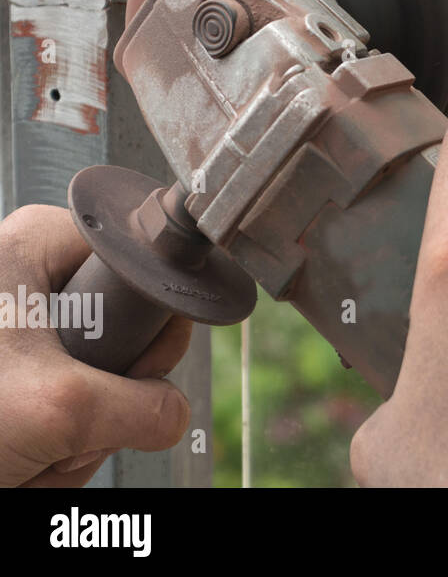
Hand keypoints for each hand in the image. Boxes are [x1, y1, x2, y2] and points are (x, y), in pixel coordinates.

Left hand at [0, 205, 192, 486]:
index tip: (142, 357)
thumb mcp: (61, 408)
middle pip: (122, 327)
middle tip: (78, 419)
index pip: (135, 252)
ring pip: (96, 378)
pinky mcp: (9, 382)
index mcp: (29, 247)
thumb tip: (171, 414)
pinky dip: (55, 445)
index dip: (150, 312)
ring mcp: (14, 337)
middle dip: (109, 393)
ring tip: (37, 449)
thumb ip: (143, 405)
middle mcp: (21, 282)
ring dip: (79, 432)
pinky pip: (65, 408)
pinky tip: (27, 460)